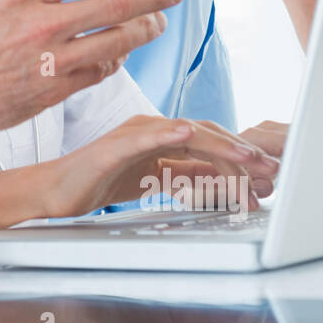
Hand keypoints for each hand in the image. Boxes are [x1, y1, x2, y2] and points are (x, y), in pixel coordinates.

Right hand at [31, 115, 279, 219]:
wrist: (56, 192)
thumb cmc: (97, 182)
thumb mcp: (151, 180)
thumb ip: (182, 174)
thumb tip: (219, 177)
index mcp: (159, 138)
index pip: (207, 141)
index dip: (237, 153)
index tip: (264, 171)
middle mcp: (148, 130)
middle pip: (203, 133)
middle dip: (238, 149)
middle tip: (266, 167)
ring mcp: (130, 135)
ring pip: (181, 132)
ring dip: (216, 144)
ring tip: (242, 155)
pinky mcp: (111, 147)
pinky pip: (142, 138)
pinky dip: (165, 133)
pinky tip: (184, 133)